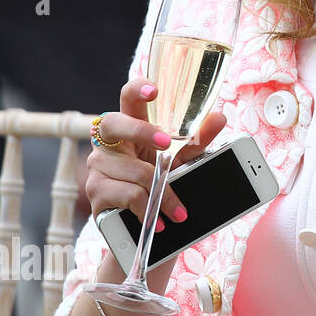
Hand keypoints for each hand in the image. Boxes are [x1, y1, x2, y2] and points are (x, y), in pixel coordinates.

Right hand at [84, 77, 226, 233]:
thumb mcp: (183, 160)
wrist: (145, 225)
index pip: (127, 98)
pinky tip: (158, 220)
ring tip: (177, 209)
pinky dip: (149, 208)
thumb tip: (218, 118)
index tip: (154, 90)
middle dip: (142, 131)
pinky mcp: (96, 191)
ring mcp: (99, 166)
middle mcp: (109, 143)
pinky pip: (128, 195)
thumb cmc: (161, 181)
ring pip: (134, 170)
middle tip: (167, 144)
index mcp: (131, 127)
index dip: (137, 89)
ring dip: (162, 191)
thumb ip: (198, 140)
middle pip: (115, 124)